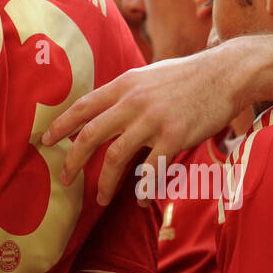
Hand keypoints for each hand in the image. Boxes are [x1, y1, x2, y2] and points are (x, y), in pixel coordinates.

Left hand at [43, 47, 243, 204]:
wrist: (226, 73)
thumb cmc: (188, 76)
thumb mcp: (148, 75)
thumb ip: (125, 92)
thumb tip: (103, 109)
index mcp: (124, 84)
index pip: (83, 106)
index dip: (61, 125)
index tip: (46, 141)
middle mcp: (133, 101)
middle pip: (91, 134)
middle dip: (73, 159)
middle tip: (64, 178)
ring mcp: (153, 120)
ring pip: (115, 157)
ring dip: (105, 182)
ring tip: (101, 198)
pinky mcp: (175, 137)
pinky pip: (151, 170)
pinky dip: (142, 189)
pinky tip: (140, 200)